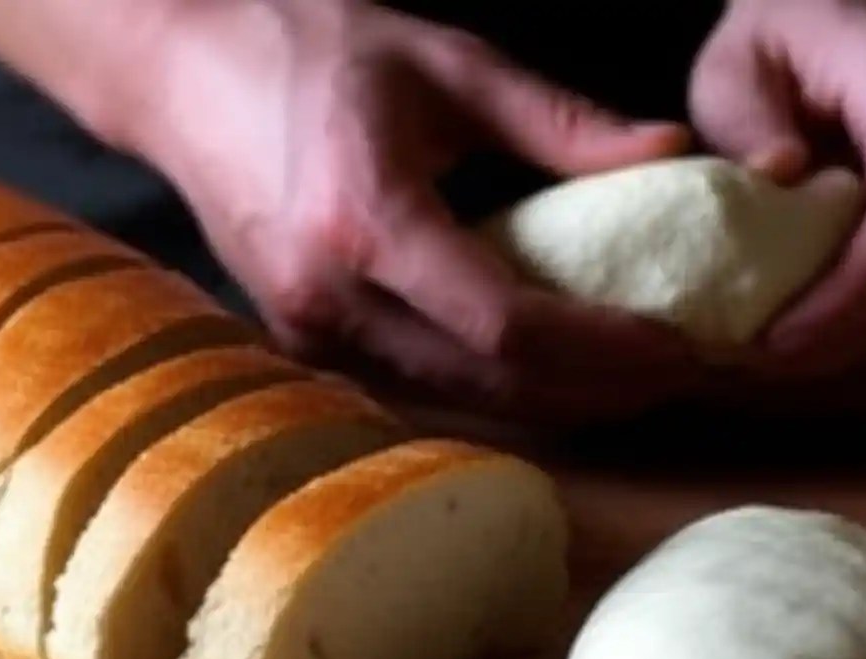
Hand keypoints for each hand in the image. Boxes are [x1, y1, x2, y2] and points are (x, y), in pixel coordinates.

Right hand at [126, 0, 695, 422]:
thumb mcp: (445, 64)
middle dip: (593, 390)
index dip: (604, 349)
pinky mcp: (299, 340)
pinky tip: (539, 363)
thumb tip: (667, 153)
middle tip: (674, 371)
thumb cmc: (309, 52)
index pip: (505, 325)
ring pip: (452, 400)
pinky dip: (486, 384)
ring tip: (623, 373)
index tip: (679, 345)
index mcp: (366, 221)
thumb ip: (558, 121)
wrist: (186, 77)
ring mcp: (305, 331)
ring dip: (546, 399)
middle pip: (486, 384)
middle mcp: (328, 299)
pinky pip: (412, 384)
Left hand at [690, 0, 865, 376]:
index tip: (776, 343)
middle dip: (853, 342)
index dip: (850, 292)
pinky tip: (810, 355)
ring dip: (862, 353)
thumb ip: (752, 113)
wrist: (833, 23)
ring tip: (777, 373)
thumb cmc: (781, 43)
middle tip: (764, 375)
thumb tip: (779, 172)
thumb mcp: (745, 60)